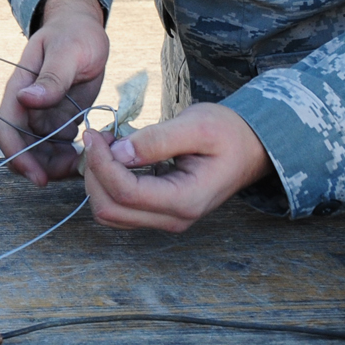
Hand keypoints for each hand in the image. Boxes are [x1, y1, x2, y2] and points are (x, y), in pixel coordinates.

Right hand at [0, 0, 107, 184]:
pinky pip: (59, 146)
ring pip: (41, 151)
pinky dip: (71, 155)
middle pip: (22, 147)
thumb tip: (26, 99)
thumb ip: (50, 77)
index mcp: (20, 88)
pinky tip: (91, 150)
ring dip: (58, 164)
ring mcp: (43, 114)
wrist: (85, 28)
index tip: (37, 175)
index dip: (17, 155)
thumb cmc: (75, 33)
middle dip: (41, 166)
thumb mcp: (67, 51)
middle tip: (72, 171)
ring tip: (85, 161)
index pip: (6, 129)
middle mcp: (27, 106)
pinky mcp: (60, 118)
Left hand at [81, 103, 273, 232]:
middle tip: (98, 137)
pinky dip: (107, 183)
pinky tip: (116, 156)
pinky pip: (119, 207)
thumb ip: (157, 140)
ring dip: (97, 179)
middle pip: (110, 209)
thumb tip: (118, 152)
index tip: (94, 133)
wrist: (250, 147)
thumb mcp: (196, 125)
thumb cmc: (228, 133)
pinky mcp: (158, 212)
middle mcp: (174, 218)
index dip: (101, 163)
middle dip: (94, 172)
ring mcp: (165, 219)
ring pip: (110, 213)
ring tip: (107, 145)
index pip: (125, 193)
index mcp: (186, 200)